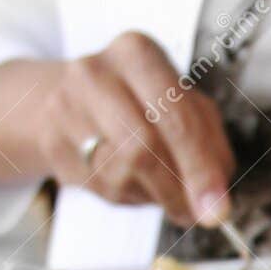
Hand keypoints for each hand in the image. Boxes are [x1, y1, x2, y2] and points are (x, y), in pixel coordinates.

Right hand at [37, 32, 233, 225]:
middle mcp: (95, 72)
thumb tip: (216, 199)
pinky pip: (102, 187)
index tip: (219, 206)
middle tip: (204, 216)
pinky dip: (131, 196)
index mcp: (137, 53)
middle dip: (180, 189)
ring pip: (123, 173)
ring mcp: (66, 107)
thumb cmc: (140, 104)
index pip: (176, 116)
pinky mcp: (51, 142)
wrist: (63, 99)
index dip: (201, 167)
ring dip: (158, 196)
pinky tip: (136, 184)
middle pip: (144, 147)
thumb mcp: (184, 107)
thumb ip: (210, 147)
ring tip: (170, 192)